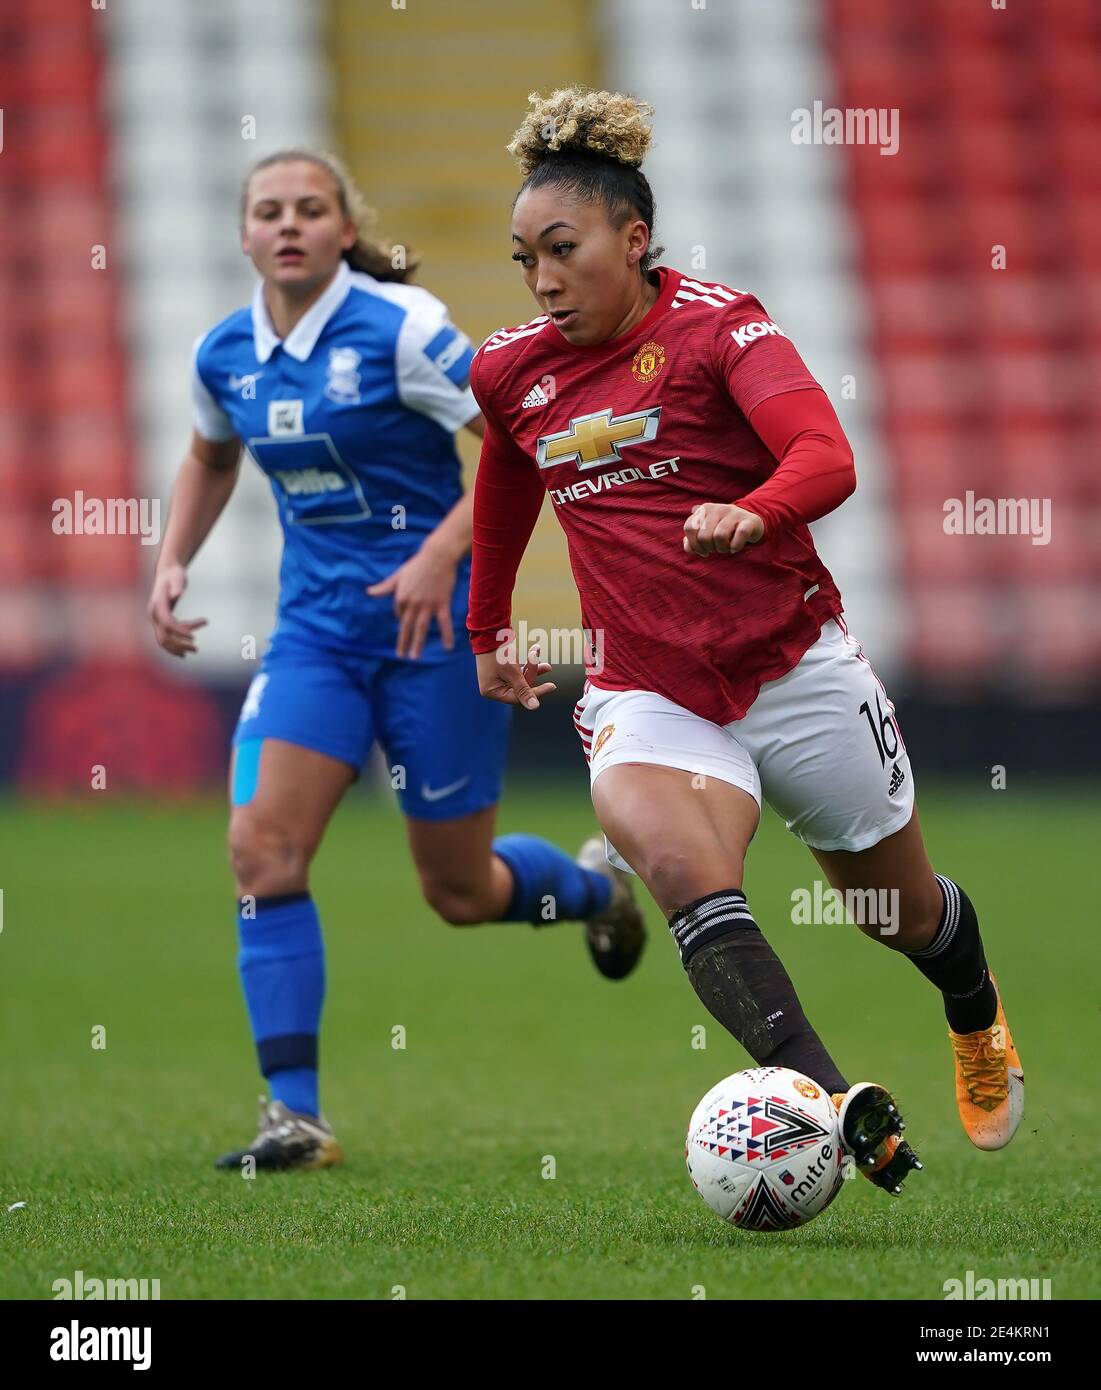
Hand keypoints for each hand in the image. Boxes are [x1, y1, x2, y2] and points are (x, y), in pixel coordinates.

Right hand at [147, 563, 206, 656]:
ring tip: (195, 650)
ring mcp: (155, 619)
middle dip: (179, 644)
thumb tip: (177, 594)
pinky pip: (165, 637)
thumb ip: (177, 585)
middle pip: (163, 636)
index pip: (168, 623)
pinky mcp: (160, 621)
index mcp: (157, 605)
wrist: (167, 572)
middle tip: (196, 648)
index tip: (193, 637)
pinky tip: (186, 650)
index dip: (180, 631)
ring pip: (163, 640)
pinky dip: (175, 645)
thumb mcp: (178, 577)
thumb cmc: (174, 574)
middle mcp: (154, 614)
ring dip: (178, 647)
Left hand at [366, 545, 457, 659]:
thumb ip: (384, 587)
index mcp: (401, 597)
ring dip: (418, 643)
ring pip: (421, 628)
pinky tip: (448, 647)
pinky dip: (447, 634)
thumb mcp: (398, 576)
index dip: (403, 616)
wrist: (437, 556)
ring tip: (415, 657)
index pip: (399, 613)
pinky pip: (444, 622)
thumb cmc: (417, 564)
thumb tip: (368, 592)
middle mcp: (412, 603)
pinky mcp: (441, 604)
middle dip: (403, 642)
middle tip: (401, 655)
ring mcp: (427, 605)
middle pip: (406, 626)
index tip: (409, 615)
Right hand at [475, 642, 555, 710]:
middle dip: (533, 673)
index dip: (536, 692)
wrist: (488, 631)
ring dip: (533, 666)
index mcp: (492, 691)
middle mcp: (494, 686)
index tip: (552, 686)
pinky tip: (536, 653)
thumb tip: (534, 707)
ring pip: (522, 677)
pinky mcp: (503, 668)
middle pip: (521, 687)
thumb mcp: (512, 672)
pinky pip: (519, 670)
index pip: (518, 698)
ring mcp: (499, 677)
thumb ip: (523, 690)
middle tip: (543, 662)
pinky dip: (527, 662)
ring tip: (541, 656)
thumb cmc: (497, 653)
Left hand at [683, 502, 764, 555]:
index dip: (694, 545)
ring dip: (722, 549)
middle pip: (704, 536)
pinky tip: (735, 548)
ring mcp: (734, 512)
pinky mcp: (749, 520)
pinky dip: (736, 546)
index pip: (689, 528)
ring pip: (720, 536)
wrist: (751, 523)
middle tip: (717, 549)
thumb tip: (688, 547)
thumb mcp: (707, 534)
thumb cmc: (724, 531)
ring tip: (726, 548)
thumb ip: (693, 541)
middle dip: (710, 548)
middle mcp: (718, 508)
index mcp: (704, 510)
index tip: (703, 551)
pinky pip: (740, 534)